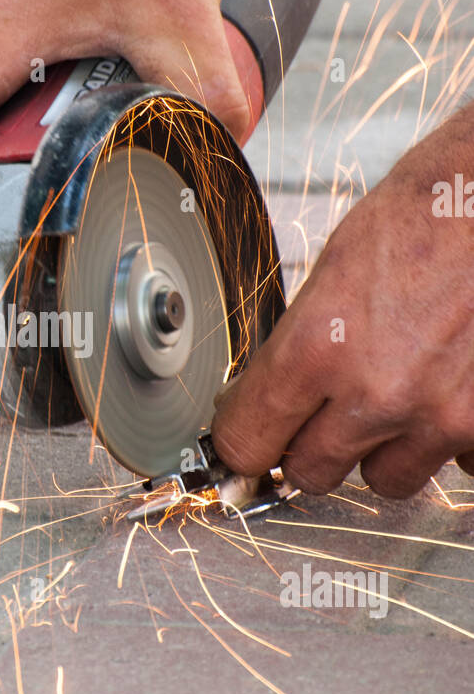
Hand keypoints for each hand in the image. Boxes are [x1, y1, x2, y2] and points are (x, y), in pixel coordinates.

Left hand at [211, 107, 473, 497]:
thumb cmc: (427, 214)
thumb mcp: (335, 269)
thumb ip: (302, 345)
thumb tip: (268, 397)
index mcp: (319, 346)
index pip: (247, 440)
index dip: (241, 442)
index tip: (245, 440)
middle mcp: (376, 392)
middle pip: (311, 473)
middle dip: (311, 447)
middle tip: (322, 415)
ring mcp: (438, 415)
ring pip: (385, 479)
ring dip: (383, 448)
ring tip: (397, 393)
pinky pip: (454, 464)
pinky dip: (447, 438)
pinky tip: (449, 389)